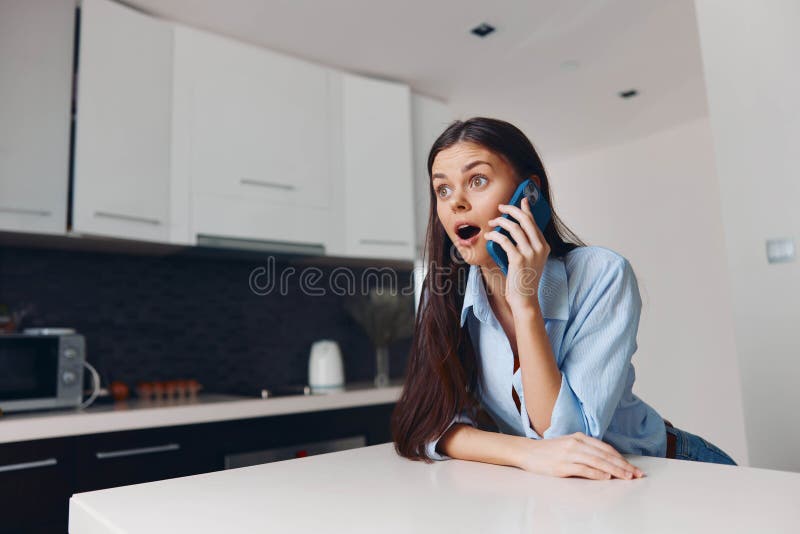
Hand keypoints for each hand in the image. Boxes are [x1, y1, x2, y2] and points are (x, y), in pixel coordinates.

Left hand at [484, 196, 549, 313]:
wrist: (525, 298)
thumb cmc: (523, 279)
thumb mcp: (530, 260)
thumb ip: (527, 245)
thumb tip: (516, 228)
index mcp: (544, 246)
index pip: (534, 222)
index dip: (526, 209)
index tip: (520, 200)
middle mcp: (540, 248)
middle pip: (525, 220)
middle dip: (512, 210)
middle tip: (501, 207)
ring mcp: (530, 253)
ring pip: (514, 228)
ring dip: (500, 222)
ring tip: (492, 223)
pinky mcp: (518, 259)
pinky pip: (504, 240)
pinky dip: (495, 235)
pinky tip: (489, 235)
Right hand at [515, 432, 644, 479]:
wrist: (527, 452)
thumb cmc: (549, 451)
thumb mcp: (569, 444)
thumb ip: (585, 449)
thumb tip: (606, 460)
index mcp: (579, 437)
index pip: (605, 448)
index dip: (620, 458)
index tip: (632, 467)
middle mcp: (576, 443)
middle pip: (604, 455)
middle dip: (623, 465)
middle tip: (636, 474)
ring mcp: (569, 454)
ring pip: (597, 461)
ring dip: (614, 470)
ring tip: (626, 477)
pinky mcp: (562, 465)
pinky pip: (583, 469)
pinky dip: (597, 473)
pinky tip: (606, 477)